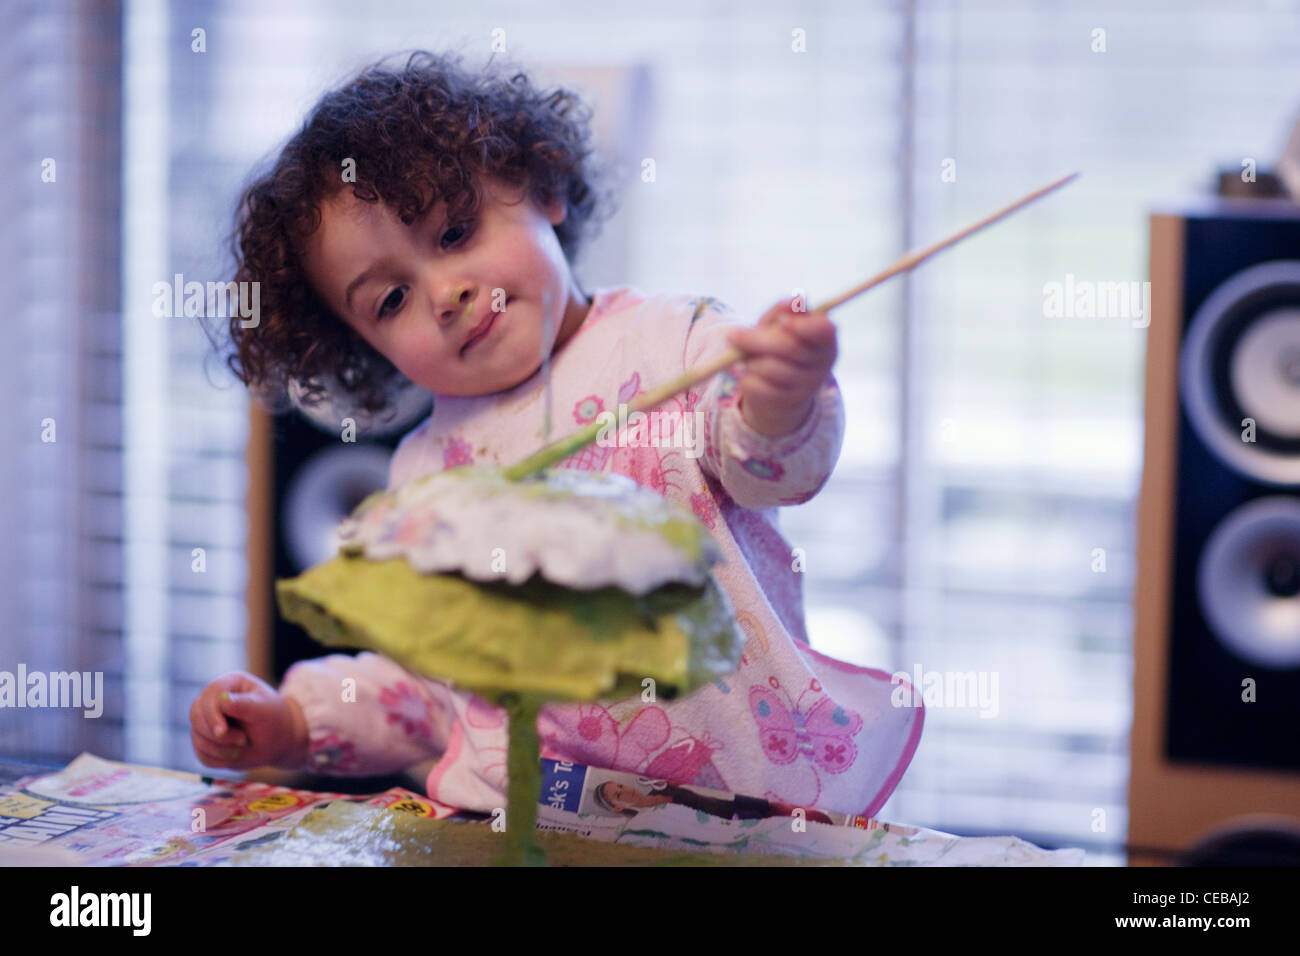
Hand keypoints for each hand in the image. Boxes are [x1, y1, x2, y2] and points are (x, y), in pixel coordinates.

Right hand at [189, 671, 306, 770]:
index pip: (209, 696)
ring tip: (244, 745)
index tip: (222, 732)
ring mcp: (205, 720)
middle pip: (196, 716)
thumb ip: (244, 704)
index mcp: (228, 683)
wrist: (277, 740)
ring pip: (198, 738)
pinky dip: (219, 759)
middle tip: (243, 741)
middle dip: (218, 735)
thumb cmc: (273, 719)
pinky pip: (202, 755)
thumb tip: (223, 700)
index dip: (212, 715)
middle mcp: (212, 700)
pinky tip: (236, 754)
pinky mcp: (204, 740)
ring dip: (221, 749)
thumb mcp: (264, 710)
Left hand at [725, 297, 836, 436]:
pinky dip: (747, 379)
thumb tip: (795, 300)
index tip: (782, 322)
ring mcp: (805, 387)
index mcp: (826, 341)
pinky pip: (758, 386)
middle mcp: (821, 365)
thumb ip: (784, 310)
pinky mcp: (785, 404)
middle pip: (789, 348)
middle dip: (756, 339)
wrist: (779, 393)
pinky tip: (753, 377)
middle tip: (732, 335)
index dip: (804, 325)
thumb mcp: (780, 326)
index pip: (824, 330)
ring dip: (751, 361)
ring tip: (749, 359)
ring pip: (770, 368)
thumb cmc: (780, 348)